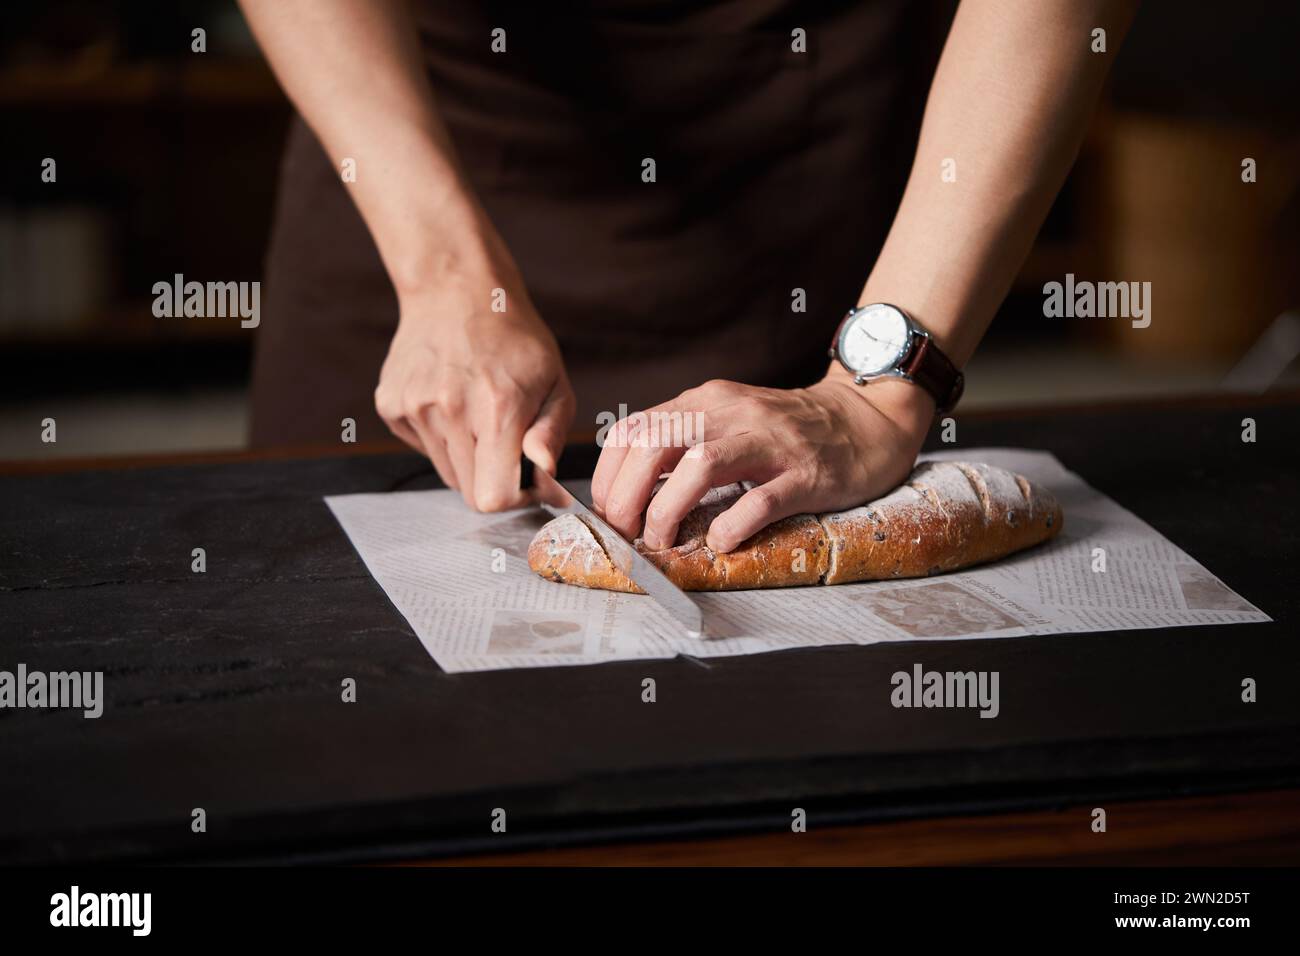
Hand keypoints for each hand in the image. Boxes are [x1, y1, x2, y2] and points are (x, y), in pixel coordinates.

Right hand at [375, 249, 574, 511]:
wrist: (455, 289)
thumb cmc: (513, 338)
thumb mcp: (553, 382)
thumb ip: (552, 434)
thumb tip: (546, 478)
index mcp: (497, 409)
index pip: (492, 497)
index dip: (515, 499)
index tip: (527, 481)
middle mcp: (450, 411)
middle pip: (469, 492)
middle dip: (494, 477)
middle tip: (507, 443)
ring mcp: (415, 408)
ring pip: (447, 473)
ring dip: (468, 458)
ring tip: (478, 415)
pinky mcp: (391, 406)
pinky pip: (423, 448)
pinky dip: (441, 437)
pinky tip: (451, 400)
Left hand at [590, 372, 933, 552]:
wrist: (864, 419)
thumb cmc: (787, 431)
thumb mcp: (727, 421)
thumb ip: (683, 443)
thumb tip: (628, 490)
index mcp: (705, 402)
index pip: (634, 430)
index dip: (608, 476)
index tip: (606, 513)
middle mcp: (731, 414)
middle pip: (656, 445)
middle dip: (627, 496)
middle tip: (627, 533)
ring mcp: (770, 442)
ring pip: (700, 467)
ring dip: (667, 510)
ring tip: (663, 541)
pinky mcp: (806, 474)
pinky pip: (759, 501)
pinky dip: (731, 526)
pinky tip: (720, 542)